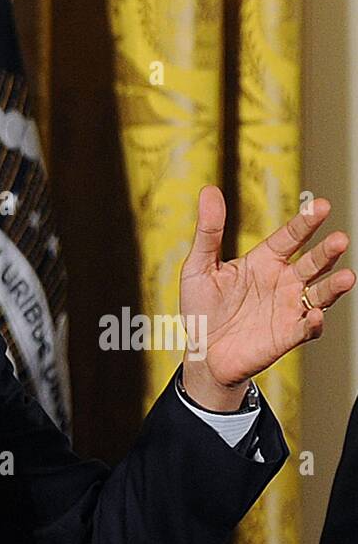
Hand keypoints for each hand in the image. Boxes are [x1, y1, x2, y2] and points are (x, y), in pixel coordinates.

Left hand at [179, 186, 355, 410]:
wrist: (202, 352)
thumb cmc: (201, 308)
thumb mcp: (199, 266)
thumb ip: (209, 231)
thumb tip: (209, 190)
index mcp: (264, 261)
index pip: (290, 237)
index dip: (306, 223)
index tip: (322, 206)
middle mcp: (283, 282)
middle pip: (313, 263)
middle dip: (327, 252)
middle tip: (340, 239)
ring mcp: (288, 308)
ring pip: (320, 294)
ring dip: (334, 286)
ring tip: (348, 277)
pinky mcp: (287, 336)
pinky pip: (306, 328)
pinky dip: (312, 322)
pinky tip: (313, 315)